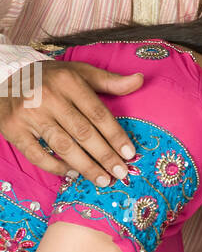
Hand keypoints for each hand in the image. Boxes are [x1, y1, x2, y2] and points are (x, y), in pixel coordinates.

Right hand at [0, 59, 142, 185]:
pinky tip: (71, 172)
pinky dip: (55, 166)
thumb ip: (108, 81)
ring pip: (63, 146)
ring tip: (103, 179)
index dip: (115, 136)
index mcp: (68, 81)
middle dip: (105, 156)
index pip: (98, 113)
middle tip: (121, 173)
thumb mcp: (79, 72)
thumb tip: (139, 80)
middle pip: (83, 132)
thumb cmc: (50, 78)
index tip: (130, 154)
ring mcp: (29, 114)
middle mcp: (48, 96)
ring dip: (86, 166)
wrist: (5, 76)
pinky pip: (37, 155)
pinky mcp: (13, 128)